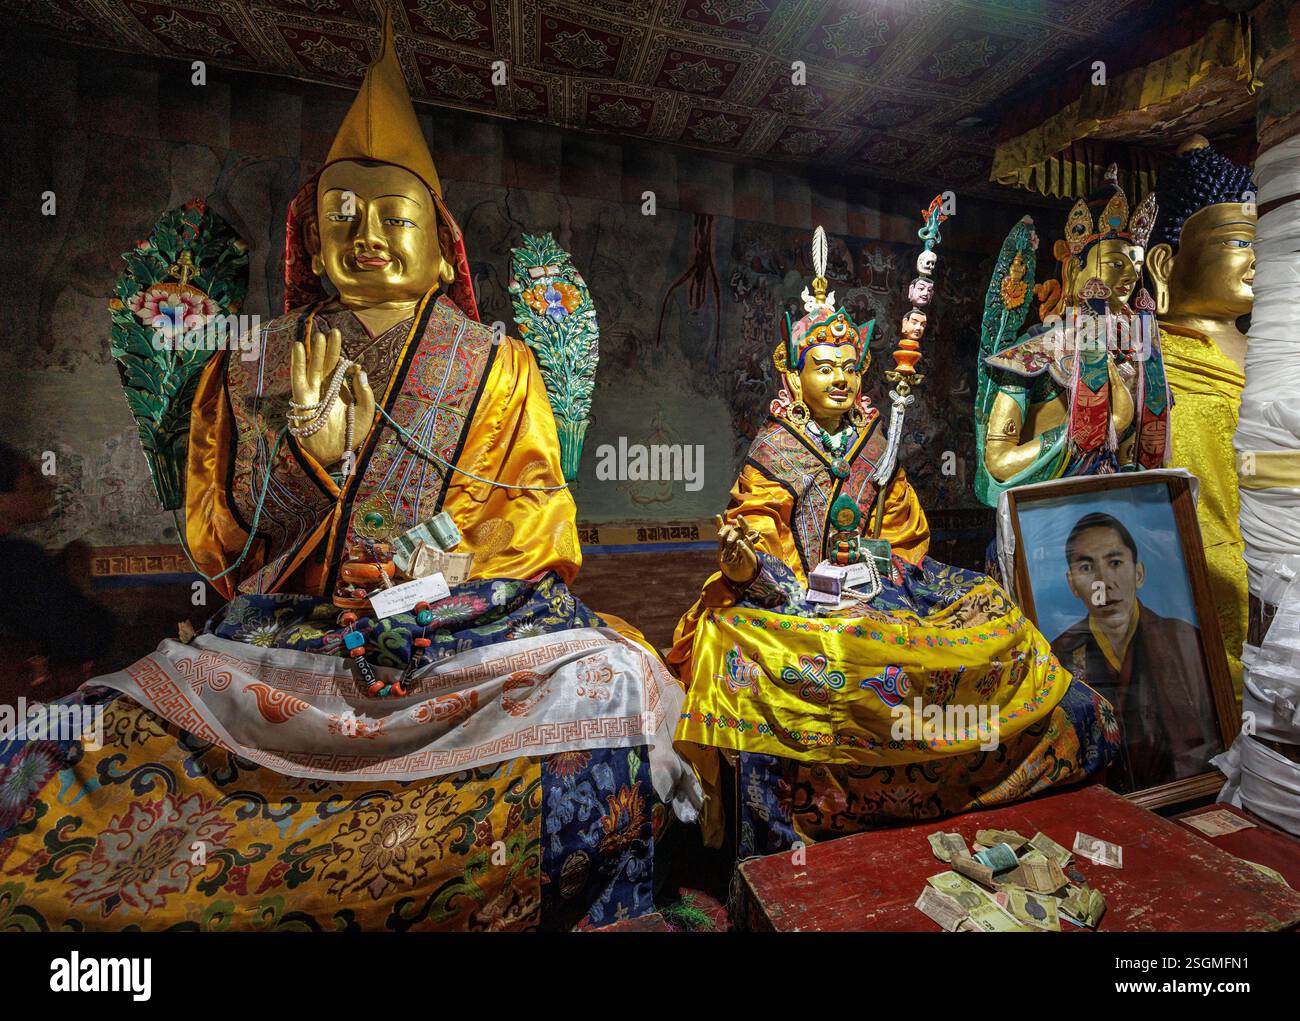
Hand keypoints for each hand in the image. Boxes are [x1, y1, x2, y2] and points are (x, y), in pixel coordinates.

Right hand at [289, 328, 374, 466]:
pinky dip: (298, 361)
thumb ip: (365, 393)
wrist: (333, 453)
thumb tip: (360, 370)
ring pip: (314, 366)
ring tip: (319, 335)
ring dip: (316, 351)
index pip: (341, 370)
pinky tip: (299, 346)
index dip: (345, 361)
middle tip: (334, 331)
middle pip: (327, 363)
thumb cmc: (350, 435)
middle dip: (330, 348)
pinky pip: (298, 376)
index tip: (352, 361)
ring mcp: (313, 392)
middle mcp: (326, 388)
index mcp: (341, 391)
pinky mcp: (302, 398)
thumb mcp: (365, 413)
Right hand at [716, 513, 758, 585]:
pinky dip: (719, 525)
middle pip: (735, 530)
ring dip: (723, 529)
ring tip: (720, 535)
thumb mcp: (749, 561)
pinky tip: (717, 516)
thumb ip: (746, 551)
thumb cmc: (748, 567)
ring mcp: (730, 540)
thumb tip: (740, 542)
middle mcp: (739, 538)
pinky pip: (721, 533)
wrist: (739, 575)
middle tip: (729, 542)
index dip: (743, 522)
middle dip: (732, 534)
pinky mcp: (722, 544)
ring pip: (727, 530)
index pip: (746, 528)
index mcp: (748, 540)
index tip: (739, 517)